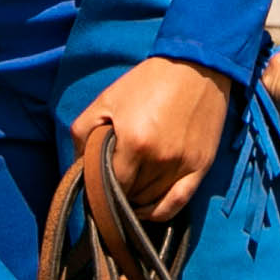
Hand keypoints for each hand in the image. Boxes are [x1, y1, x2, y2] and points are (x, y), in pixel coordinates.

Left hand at [72, 55, 233, 222]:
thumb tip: (78, 168)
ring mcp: (182, 165)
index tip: (95, 184)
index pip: (110, 185)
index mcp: (134, 143)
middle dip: (117, 193)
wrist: (194, 66)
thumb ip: (83, 135)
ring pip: (151, 203)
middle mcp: (160, 159)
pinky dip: (159, 212)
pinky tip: (146, 208)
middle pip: (130, 196)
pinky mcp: (201, 167)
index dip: (99, 187)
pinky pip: (176, 204)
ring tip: (127, 192)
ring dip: (136, 201)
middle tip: (110, 186)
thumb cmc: (146, 83)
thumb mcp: (106, 100)